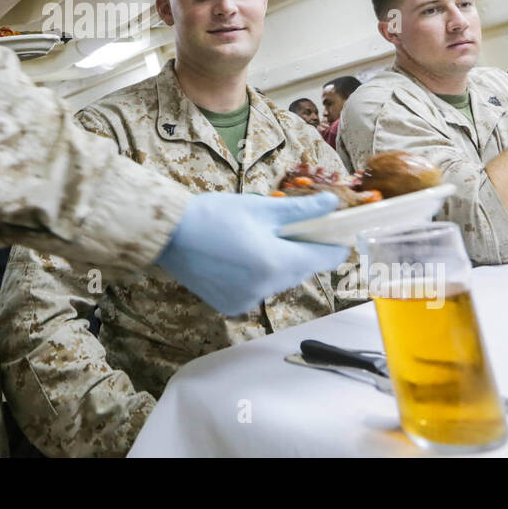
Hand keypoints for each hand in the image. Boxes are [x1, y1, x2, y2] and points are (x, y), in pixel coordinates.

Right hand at [155, 191, 348, 315]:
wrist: (169, 234)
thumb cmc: (214, 215)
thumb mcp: (261, 208)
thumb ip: (302, 211)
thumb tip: (331, 203)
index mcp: (277, 262)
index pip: (325, 259)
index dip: (334, 244)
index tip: (338, 233)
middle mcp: (266, 288)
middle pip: (301, 270)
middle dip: (302, 251)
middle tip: (292, 229)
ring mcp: (248, 300)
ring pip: (279, 281)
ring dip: (278, 264)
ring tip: (260, 240)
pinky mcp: (232, 306)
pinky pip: (257, 291)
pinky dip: (256, 276)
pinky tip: (240, 258)